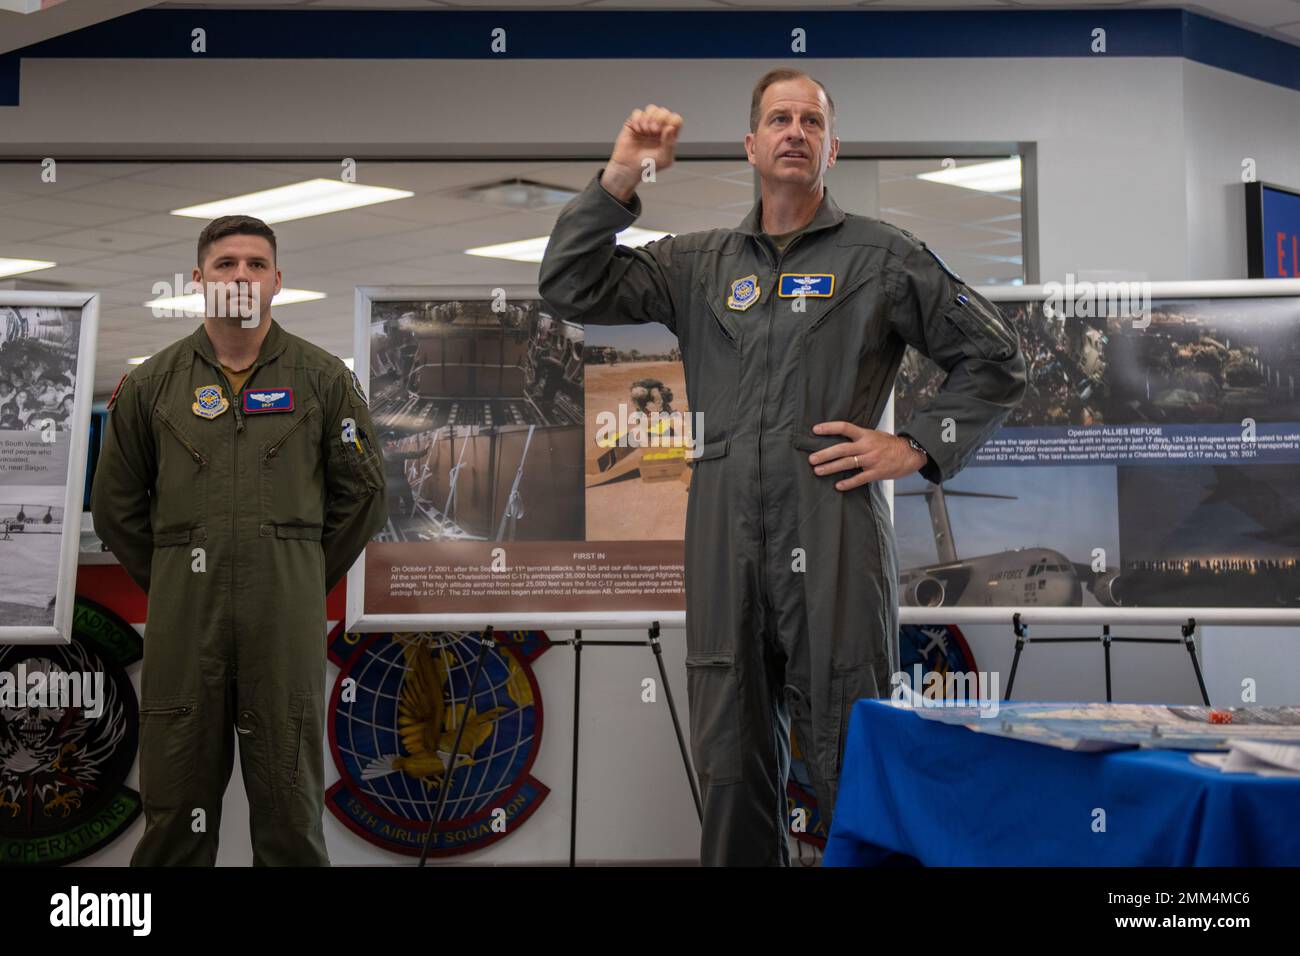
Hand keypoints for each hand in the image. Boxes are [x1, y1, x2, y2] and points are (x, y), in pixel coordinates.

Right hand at [602, 104, 682, 201]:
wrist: (628, 168)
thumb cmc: (646, 166)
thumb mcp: (664, 159)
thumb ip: (670, 143)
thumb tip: (671, 128)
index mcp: (668, 136)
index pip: (676, 120)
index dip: (672, 121)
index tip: (666, 130)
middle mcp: (658, 128)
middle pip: (664, 112)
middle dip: (659, 119)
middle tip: (654, 131)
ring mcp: (646, 125)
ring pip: (652, 108)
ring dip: (649, 119)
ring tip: (645, 131)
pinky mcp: (633, 123)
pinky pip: (638, 112)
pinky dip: (638, 120)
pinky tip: (638, 130)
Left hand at [805, 421, 927, 490]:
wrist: (911, 453)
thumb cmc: (891, 445)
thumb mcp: (875, 435)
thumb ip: (860, 437)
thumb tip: (842, 439)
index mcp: (865, 434)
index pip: (844, 427)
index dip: (829, 427)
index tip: (815, 429)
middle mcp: (866, 446)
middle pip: (841, 448)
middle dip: (825, 454)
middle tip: (812, 459)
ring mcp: (871, 459)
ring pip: (847, 463)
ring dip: (831, 467)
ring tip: (818, 471)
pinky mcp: (876, 472)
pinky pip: (859, 479)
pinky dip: (848, 483)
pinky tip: (838, 486)